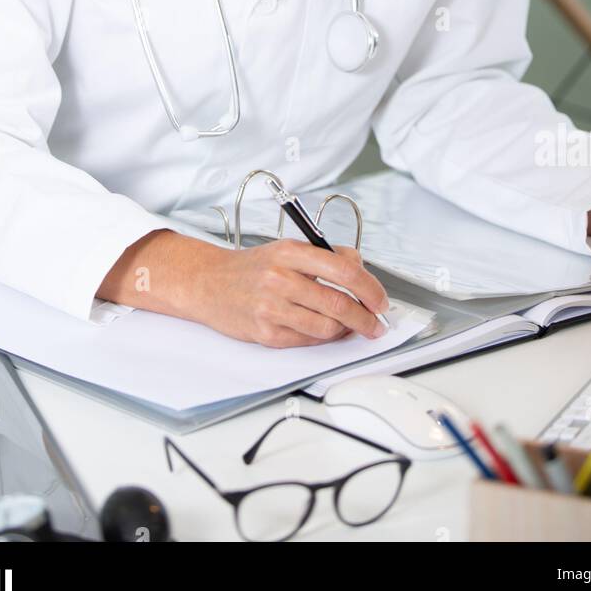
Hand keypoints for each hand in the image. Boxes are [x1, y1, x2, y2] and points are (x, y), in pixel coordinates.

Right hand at [193, 238, 390, 347]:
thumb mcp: (287, 249)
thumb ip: (325, 256)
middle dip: (366, 318)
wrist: (209, 283)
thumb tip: (362, 270)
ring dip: (345, 331)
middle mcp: (280, 278)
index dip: (370, 288)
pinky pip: (307, 341)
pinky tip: (323, 331)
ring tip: (347, 326)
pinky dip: (322, 338)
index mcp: (290, 252)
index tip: (381, 300)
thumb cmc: (252, 268)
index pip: (344, 269)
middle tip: (376, 324)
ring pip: (327, 327)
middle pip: (339, 303)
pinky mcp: (265, 333)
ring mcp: (271, 307)